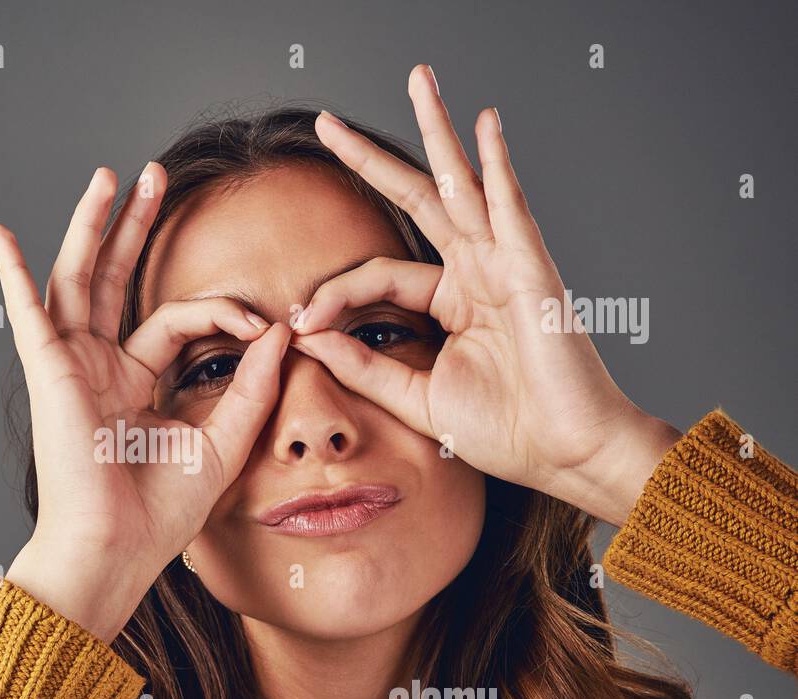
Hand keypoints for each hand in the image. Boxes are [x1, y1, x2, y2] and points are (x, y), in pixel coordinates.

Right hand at [0, 165, 291, 640]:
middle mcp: (99, 369)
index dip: (221, 311)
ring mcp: (70, 367)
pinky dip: (12, 273)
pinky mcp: (48, 372)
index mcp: (135, 383)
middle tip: (153, 177)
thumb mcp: (223, 442)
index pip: (175, 321)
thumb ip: (254, 385)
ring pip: (79, 280)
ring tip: (110, 178)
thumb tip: (282, 329)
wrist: (116, 549)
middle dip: (135, 228)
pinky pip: (27, 313)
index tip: (265, 322)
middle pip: (116, 282)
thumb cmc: (160, 513)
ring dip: (92, 228)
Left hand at [289, 64, 680, 525]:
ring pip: (461, 184)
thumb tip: (307, 337)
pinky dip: (497, 163)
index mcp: (451, 303)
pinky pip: (510, 206)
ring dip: (437, 131)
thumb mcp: (415, 398)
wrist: (565, 455)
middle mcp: (476, 273)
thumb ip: (364, 367)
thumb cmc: (507, 431)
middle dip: (371, 159)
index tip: (296, 323)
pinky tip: (483, 123)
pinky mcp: (532, 270)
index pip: (376, 276)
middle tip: (326, 123)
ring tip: (419, 81)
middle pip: (417, 200)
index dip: (332, 294)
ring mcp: (505, 264)